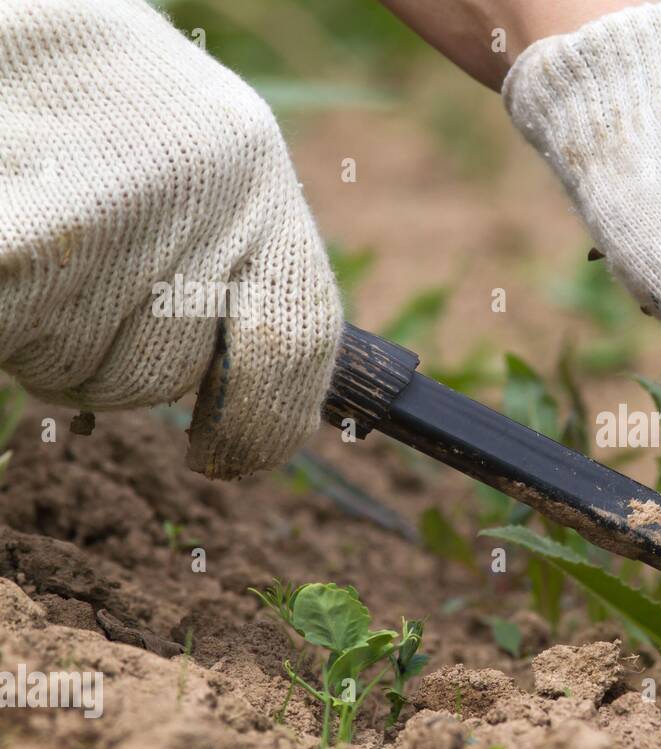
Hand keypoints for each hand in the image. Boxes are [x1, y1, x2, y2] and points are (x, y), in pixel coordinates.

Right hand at [0, 0, 340, 479]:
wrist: (13, 8)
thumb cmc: (95, 101)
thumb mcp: (195, 163)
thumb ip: (229, 266)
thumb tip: (252, 417)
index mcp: (260, 178)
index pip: (298, 342)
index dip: (268, 421)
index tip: (226, 458)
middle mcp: (204, 192)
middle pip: (158, 374)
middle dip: (99, 356)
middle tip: (61, 272)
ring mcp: (113, 209)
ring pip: (70, 366)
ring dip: (34, 332)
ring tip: (25, 227)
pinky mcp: (27, 236)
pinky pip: (18, 331)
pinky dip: (8, 318)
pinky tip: (15, 248)